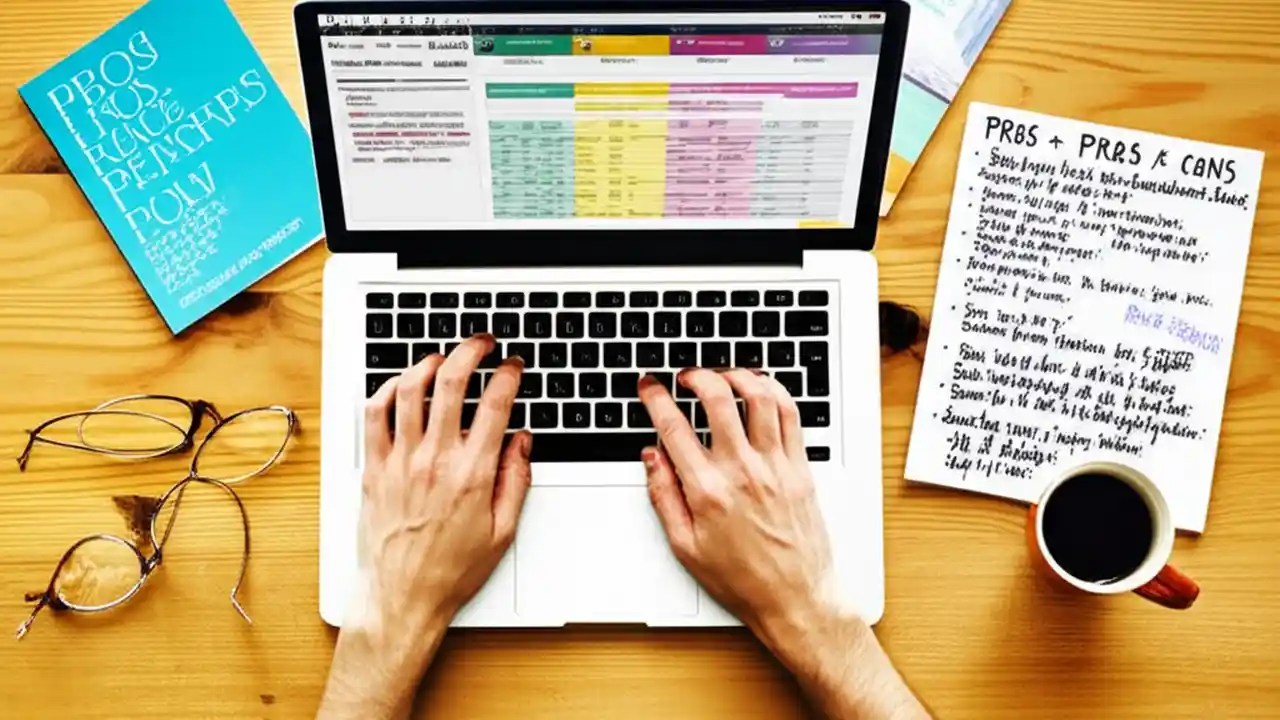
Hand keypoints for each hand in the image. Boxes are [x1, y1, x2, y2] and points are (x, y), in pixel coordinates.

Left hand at [319, 335, 530, 719]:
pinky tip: (400, 385)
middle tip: (481, 343)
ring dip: (429, 362)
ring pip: (410, 390)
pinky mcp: (374, 468)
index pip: (495, 404)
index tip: (513, 365)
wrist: (402, 598)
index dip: (508, 374)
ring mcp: (400, 461)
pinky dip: (387, 390)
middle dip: (471, 351)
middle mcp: (434, 460)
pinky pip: (374, 414)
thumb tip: (522, 441)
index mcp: (472, 474)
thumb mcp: (503, 531)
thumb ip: (517, 479)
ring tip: (443, 357)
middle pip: (452, 382)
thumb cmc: (451, 571)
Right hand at [639, 368, 931, 718]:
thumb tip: (651, 458)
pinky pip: (791, 415)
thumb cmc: (742, 579)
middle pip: (718, 399)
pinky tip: (762, 389)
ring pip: (759, 398)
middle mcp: (742, 472)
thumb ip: (663, 496)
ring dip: (737, 376)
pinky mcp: (800, 468)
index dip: (655, 398)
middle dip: (696, 376)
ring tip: (724, 376)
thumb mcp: (685, 546)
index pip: (673, 427)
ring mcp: (775, 467)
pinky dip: (775, 392)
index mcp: (707, 491)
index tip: (649, 386)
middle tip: (686, 376)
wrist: (795, 598)